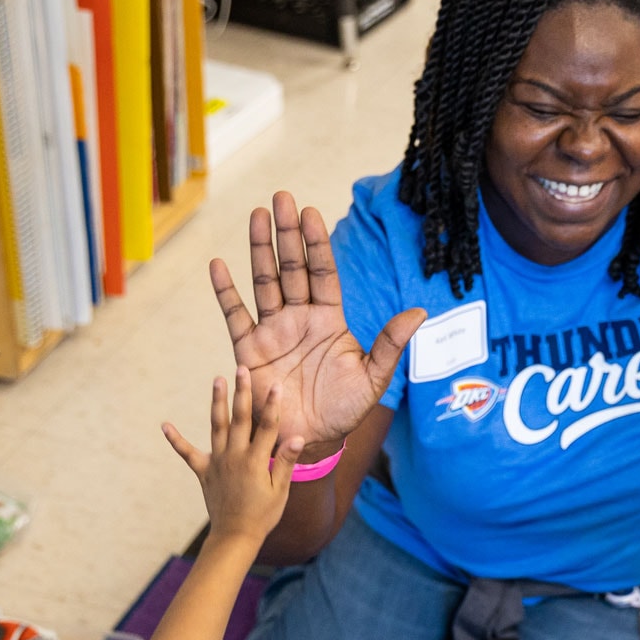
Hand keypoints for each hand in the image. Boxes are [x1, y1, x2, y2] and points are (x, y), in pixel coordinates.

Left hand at [162, 368, 305, 545]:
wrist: (235, 535)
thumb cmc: (263, 514)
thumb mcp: (280, 490)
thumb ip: (285, 462)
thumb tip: (297, 437)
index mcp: (256, 461)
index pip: (267, 427)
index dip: (272, 405)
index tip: (275, 384)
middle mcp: (234, 456)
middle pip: (240, 419)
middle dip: (241, 392)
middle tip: (240, 369)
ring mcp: (217, 462)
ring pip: (217, 427)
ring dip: (217, 402)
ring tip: (217, 380)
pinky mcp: (204, 471)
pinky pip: (188, 453)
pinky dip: (176, 440)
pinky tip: (164, 425)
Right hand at [210, 191, 426, 460]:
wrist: (311, 441)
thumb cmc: (344, 410)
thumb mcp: (374, 377)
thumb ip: (392, 344)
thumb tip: (420, 312)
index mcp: (329, 320)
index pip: (323, 272)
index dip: (317, 244)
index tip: (311, 213)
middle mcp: (299, 318)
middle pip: (291, 268)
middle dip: (287, 234)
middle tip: (282, 197)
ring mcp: (273, 331)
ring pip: (264, 282)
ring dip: (259, 249)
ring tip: (256, 215)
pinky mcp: (249, 350)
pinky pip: (235, 316)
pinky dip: (226, 292)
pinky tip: (219, 266)